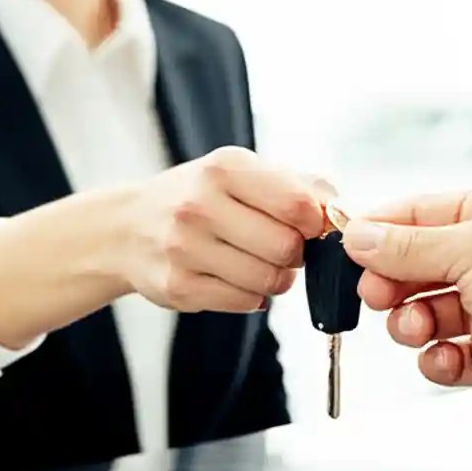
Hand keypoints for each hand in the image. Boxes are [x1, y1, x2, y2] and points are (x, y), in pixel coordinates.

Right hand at [119, 146, 329, 313]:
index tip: (309, 228)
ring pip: (268, 282)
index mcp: (224, 168)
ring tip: (258, 263)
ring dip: (276, 279)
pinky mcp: (177, 286)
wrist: (128, 227)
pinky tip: (234, 278)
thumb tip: (343, 212)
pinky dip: (250, 296)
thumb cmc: (201, 196)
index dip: (316, 224)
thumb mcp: (243, 172)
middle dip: (295, 255)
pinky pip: (244, 303)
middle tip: (283, 249)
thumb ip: (300, 184)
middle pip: (286, 248)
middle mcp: (199, 204)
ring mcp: (184, 247)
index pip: (297, 205)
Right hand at [342, 189, 471, 421]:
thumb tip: (357, 236)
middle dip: (390, 284)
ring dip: (410, 324)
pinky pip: (442, 353)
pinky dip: (437, 360)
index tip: (343, 249)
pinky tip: (447, 360)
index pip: (415, 214)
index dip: (377, 232)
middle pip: (411, 266)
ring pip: (420, 312)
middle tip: (376, 298)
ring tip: (418, 332)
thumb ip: (409, 247)